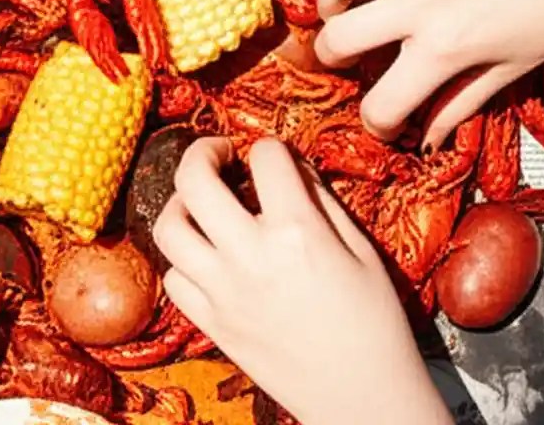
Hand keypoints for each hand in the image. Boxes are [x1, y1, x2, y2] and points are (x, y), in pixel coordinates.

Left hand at [153, 137, 450, 424]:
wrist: (361, 396)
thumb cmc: (374, 324)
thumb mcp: (361, 251)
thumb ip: (321, 201)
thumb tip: (290, 167)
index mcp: (297, 232)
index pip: (266, 158)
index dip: (271, 148)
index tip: (273, 157)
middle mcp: (250, 256)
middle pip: (194, 179)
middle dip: (203, 152)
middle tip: (217, 153)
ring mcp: (223, 291)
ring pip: (169, 228)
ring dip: (181, 205)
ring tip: (201, 204)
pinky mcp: (211, 323)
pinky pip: (174, 278)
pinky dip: (183, 260)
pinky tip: (206, 257)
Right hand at [314, 0, 543, 149]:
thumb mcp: (511, 70)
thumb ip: (459, 104)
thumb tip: (425, 139)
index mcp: (446, 47)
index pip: (382, 103)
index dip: (377, 122)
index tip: (384, 119)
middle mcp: (421, 1)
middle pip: (338, 39)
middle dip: (332, 59)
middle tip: (347, 60)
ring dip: (330, 1)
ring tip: (344, 9)